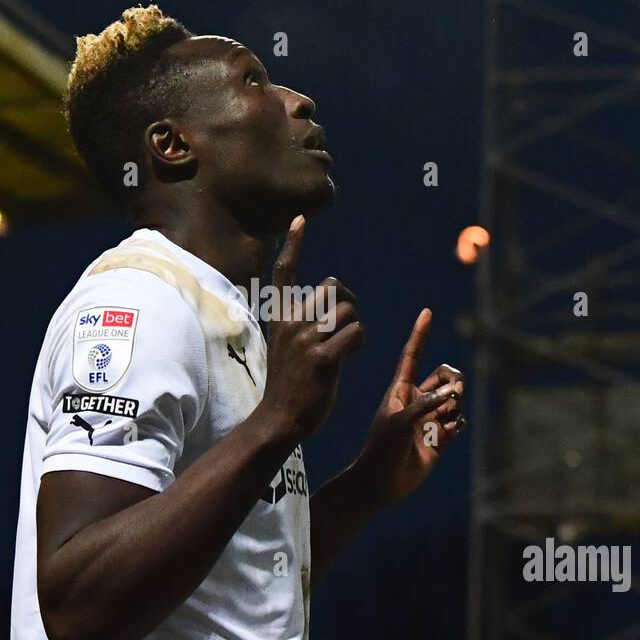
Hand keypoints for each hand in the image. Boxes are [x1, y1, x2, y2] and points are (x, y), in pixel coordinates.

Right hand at [254, 216, 364, 441]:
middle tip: (349, 322)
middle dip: (348, 299)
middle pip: (331, 288)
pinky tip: (352, 354)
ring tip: (350, 344)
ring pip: (346, 310)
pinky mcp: (322, 360)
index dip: (294, 244)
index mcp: (280, 318)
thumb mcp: (286, 346)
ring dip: (356, 324)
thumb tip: (329, 301)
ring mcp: (305, 341)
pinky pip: (355, 333)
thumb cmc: (289, 383)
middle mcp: (290, 324)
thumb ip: (301, 322)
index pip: (285, 273)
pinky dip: (359, 341)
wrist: (280, 419)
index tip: (299, 220)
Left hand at [349, 308, 464, 504]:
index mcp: (401, 389)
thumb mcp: (399, 422)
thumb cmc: (381, 449)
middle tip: (454, 392)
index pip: (413, 355)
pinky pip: (458, 422)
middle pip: (445, 375)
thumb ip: (426, 405)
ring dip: (454, 406)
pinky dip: (456, 426)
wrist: (380, 482)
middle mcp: (416, 400)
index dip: (420, 334)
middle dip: (454, 380)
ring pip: (454, 400)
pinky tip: (443, 437)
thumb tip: (453, 393)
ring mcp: (429, 418)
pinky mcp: (439, 437)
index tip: (427, 312)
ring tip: (441, 424)